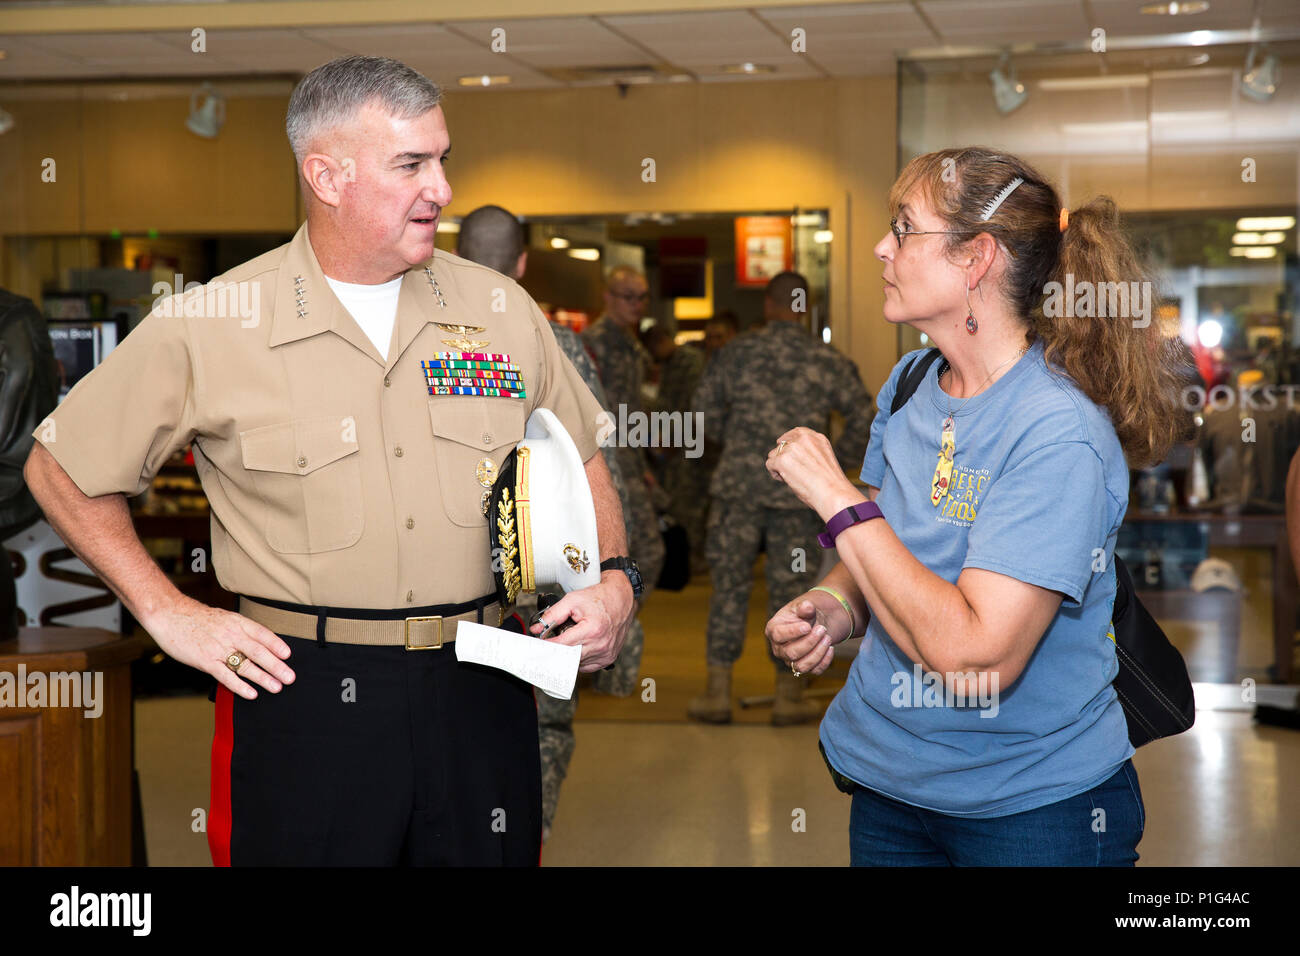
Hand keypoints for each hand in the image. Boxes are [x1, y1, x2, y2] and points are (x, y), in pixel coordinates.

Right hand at [141, 596, 294, 699]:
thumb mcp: (224, 618)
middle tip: (290, 677)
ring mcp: (218, 648)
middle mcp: (231, 634)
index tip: (288, 655)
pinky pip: (226, 676)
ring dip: (263, 678)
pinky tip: (252, 694)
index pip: (262, 634)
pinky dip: (240, 686)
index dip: (276, 645)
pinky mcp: (205, 661)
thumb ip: (240, 630)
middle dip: (276, 666)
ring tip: (276, 687)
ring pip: (245, 665)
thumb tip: (258, 643)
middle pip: (258, 652)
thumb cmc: (197, 619)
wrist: (170, 615)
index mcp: (237, 622)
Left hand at [528, 572, 635, 671]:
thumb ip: (553, 615)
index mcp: (591, 630)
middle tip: (551, 643)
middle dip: (557, 651)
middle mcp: (600, 645)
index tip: (538, 645)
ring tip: (570, 639)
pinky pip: (587, 665)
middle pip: (568, 658)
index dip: (547, 645)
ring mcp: (606, 654)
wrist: (622, 599)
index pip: (561, 645)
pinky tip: (580, 646)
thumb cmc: (599, 598)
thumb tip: (537, 629)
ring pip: (577, 663)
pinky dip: (580, 658)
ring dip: (570, 654)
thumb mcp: (573, 600)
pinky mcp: (609, 658)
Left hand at [765, 427, 862, 520]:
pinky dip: (775, 473)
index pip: (797, 432)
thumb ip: (808, 454)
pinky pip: (770, 464)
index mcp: (817, 438)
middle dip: (783, 457)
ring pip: (774, 454)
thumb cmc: (830, 484)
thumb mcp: (822, 461)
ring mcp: (792, 448)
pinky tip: (786, 480)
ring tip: (792, 478)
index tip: (783, 446)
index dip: (788, 440)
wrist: (834, 493)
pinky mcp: (782, 459)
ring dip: (778, 466)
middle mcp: (804, 439)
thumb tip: (790, 459)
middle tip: (792, 472)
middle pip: (782, 444)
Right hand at [765, 593, 851, 676]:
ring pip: (801, 666)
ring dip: (817, 653)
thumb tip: (807, 606)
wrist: (811, 625)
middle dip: (809, 642)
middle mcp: (779, 649)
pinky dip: (825, 661)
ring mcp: (790, 660)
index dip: (793, 632)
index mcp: (773, 630)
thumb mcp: (802, 607)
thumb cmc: (802, 616)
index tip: (808, 626)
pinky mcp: (804, 667)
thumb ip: (805, 607)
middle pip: (791, 653)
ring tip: (828, 638)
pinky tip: (831, 648)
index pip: (778, 635)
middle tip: (822, 629)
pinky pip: (814, 671)